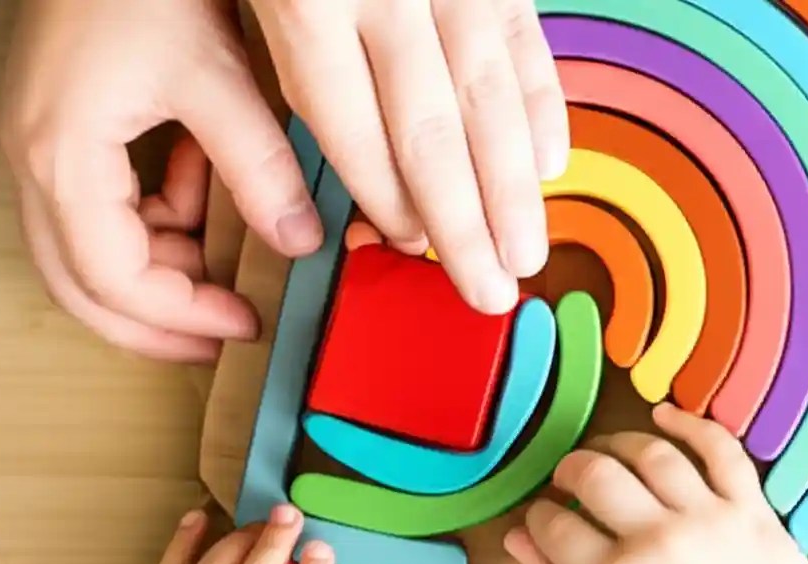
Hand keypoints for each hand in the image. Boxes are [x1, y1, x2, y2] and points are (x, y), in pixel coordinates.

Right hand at [0, 0, 322, 361]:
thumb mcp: (215, 76)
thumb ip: (258, 166)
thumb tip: (300, 240)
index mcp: (63, 157)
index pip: (114, 279)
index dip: (182, 315)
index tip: (245, 322)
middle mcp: (37, 159)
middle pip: (84, 283)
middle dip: (156, 320)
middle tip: (226, 334)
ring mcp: (45, 145)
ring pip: (92, 248)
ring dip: (161, 266)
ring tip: (228, 258)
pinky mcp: (66, 127)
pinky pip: (104, 203)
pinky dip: (159, 213)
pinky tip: (203, 183)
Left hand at [248, 0, 567, 313]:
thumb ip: (257, 83)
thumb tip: (299, 213)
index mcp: (306, 4)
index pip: (354, 131)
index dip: (386, 200)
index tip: (411, 246)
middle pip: (430, 134)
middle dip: (464, 225)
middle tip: (488, 290)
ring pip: (489, 98)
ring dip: (513, 187)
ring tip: (523, 253)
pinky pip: (526, 40)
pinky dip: (543, 104)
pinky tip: (550, 164)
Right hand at [505, 404, 807, 563]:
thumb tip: (516, 540)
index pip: (555, 526)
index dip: (539, 516)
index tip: (544, 516)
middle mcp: (659, 540)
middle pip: (596, 476)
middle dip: (571, 469)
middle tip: (569, 477)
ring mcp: (709, 518)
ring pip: (652, 453)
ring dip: (619, 443)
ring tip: (608, 450)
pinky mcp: (751, 507)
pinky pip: (720, 449)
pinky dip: (691, 424)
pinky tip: (664, 415)